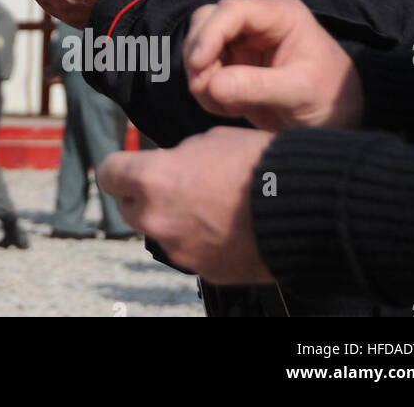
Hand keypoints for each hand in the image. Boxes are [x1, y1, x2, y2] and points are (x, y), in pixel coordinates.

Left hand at [98, 127, 274, 285]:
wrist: (305, 209)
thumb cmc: (257, 165)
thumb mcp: (208, 141)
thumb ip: (177, 157)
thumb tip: (171, 164)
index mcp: (151, 180)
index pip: (108, 174)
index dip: (119, 168)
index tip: (127, 166)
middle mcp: (157, 219)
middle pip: (130, 208)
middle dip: (145, 196)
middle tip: (174, 185)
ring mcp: (180, 250)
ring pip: (161, 231)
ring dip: (174, 220)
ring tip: (210, 205)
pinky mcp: (205, 271)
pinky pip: (191, 252)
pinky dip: (202, 241)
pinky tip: (228, 226)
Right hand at [184, 0, 362, 130]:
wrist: (335, 122)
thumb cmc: (330, 99)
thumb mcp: (300, 93)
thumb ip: (258, 86)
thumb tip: (212, 85)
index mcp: (281, 15)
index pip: (233, 10)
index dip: (210, 33)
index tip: (197, 64)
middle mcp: (257, 21)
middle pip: (208, 20)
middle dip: (199, 53)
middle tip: (201, 88)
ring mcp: (242, 40)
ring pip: (199, 43)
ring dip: (200, 75)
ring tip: (222, 106)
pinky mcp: (232, 62)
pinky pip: (202, 68)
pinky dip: (205, 89)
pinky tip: (229, 109)